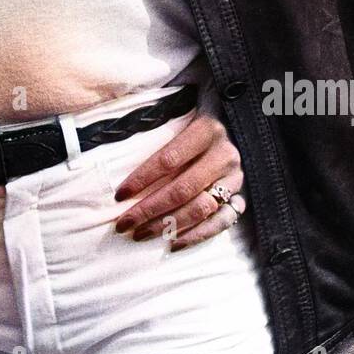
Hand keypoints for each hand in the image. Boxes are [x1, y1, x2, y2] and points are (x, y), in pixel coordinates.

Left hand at [113, 72, 246, 250]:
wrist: (236, 120)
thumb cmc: (196, 115)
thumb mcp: (181, 109)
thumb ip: (157, 122)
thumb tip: (112, 133)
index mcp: (206, 130)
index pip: (169, 159)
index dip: (142, 178)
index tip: (119, 195)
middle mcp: (223, 154)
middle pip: (181, 189)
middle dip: (149, 210)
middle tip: (123, 224)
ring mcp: (234, 177)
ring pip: (200, 209)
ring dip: (168, 226)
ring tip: (140, 234)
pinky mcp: (241, 195)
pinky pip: (221, 222)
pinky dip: (197, 236)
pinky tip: (173, 244)